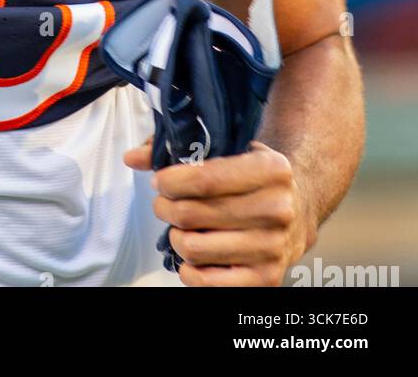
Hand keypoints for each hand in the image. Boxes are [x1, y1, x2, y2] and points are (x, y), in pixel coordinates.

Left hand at [124, 139, 316, 286]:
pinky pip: (209, 283)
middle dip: (166, 207)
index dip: (171, 182)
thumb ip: (180, 149)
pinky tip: (190, 255)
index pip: (205, 179)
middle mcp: (278, 209)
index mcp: (272, 170)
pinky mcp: (268, 278)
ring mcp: (274, 247)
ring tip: (178, 227)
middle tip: (163, 203)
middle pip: (194, 214)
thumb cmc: (253, 176)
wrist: (299, 207)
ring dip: (174, 237)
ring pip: (194, 248)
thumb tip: (132, 158)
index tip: (160, 182)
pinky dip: (188, 270)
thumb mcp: (229, 150)